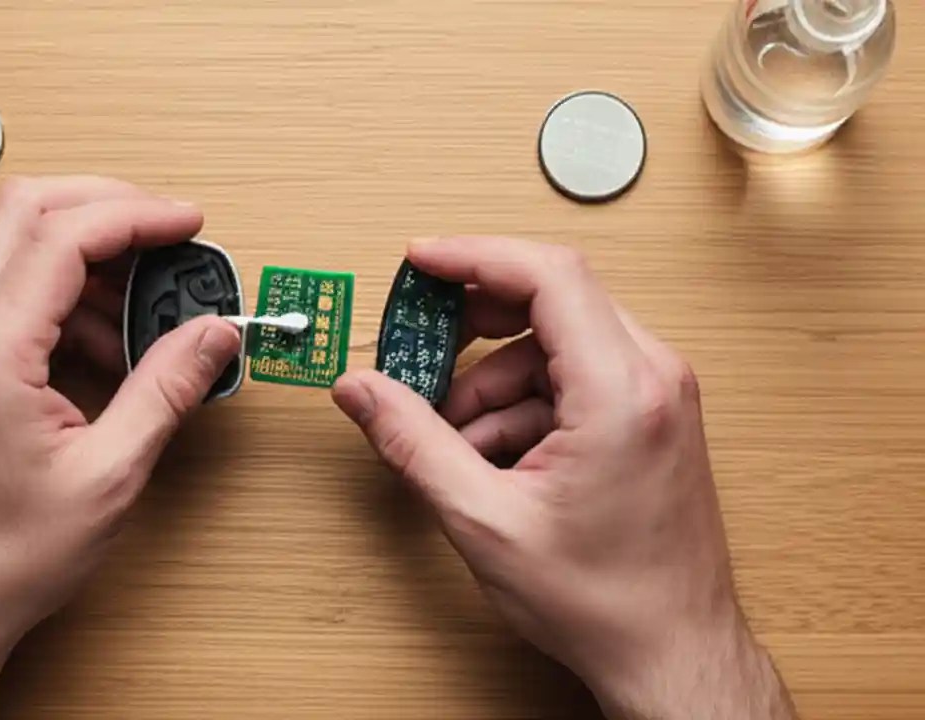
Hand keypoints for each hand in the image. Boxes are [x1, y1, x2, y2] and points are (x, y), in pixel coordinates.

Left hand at [0, 176, 241, 719]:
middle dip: (104, 206)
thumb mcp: (108, 475)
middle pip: (24, 210)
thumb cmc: (0, 558)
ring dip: (83, 256)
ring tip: (142, 309)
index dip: (137, 215)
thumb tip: (213, 334)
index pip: (64, 234)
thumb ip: (166, 389)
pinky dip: (57, 295)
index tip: (186, 223)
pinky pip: (1, 292)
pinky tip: (101, 347)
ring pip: (9, 245)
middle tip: (164, 233)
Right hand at [332, 237, 794, 719]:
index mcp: (622, 391)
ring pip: (554, 346)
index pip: (548, 275)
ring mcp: (656, 396)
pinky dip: (522, 406)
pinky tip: (493, 459)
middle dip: (473, 322)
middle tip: (418, 347)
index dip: (474, 256)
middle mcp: (652, 378)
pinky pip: (572, 380)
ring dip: (492, 381)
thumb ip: (411, 442)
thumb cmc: (605, 600)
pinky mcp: (648, 418)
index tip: (420, 261)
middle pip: (551, 300)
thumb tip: (361, 390)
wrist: (671, 653)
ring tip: (455, 441)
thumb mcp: (483, 519)